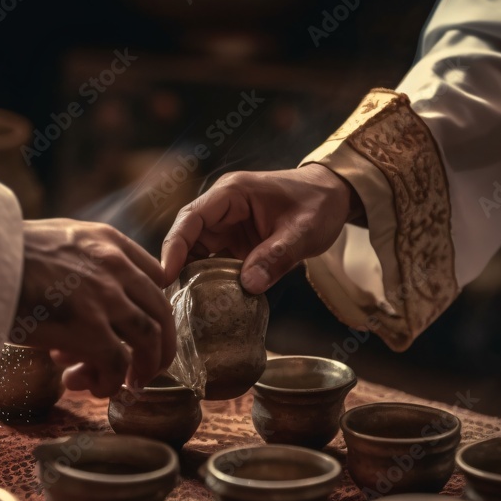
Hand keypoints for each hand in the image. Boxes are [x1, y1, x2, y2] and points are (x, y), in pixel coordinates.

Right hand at [17, 219, 175, 396]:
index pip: (156, 275)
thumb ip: (84, 255)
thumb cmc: (5, 255)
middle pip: (160, 311)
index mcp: (108, 241)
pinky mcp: (87, 328)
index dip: (156, 308)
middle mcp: (114, 266)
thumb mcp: (57, 236)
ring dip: (143, 369)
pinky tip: (95, 388)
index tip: (148, 328)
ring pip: (148, 340)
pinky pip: (116, 364)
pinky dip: (111, 382)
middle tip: (150, 368)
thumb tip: (89, 294)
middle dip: (160, 346)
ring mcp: (104, 297)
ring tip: (129, 384)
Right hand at [160, 164, 363, 292]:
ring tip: (185, 307)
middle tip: (172, 300)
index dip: (174, 245)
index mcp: (231, 194)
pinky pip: (213, 263)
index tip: (167, 274)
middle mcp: (222, 209)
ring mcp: (226, 227)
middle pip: (186, 238)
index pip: (191, 218)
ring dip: (192, 278)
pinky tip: (207, 303)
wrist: (333, 197)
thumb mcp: (303, 231)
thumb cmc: (318, 204)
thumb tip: (247, 286)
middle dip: (177, 268)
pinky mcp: (233, 244)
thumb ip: (277, 256)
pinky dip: (209, 281)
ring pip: (196, 253)